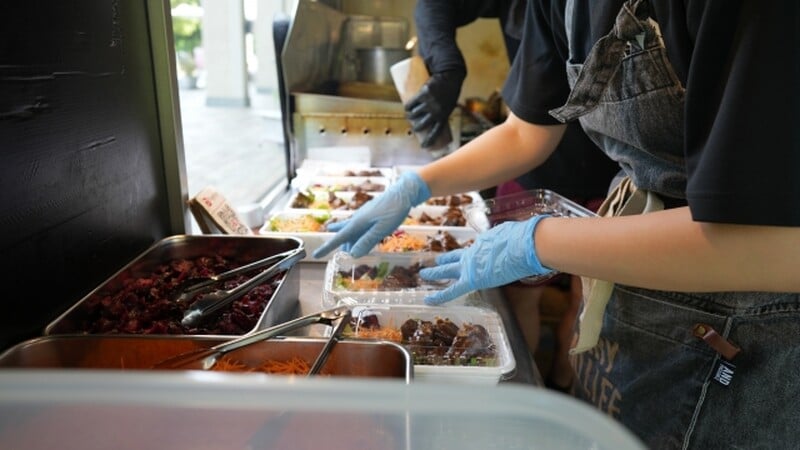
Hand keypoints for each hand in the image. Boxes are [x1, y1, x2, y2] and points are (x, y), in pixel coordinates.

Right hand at [312, 171, 430, 257]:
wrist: (403, 192)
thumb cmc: (394, 210)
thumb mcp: (382, 228)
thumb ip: (367, 241)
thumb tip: (352, 254)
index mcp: (358, 223)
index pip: (339, 238)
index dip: (327, 247)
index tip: (315, 255)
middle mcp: (357, 219)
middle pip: (344, 235)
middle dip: (340, 245)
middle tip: (337, 256)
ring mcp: (364, 216)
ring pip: (351, 230)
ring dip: (348, 240)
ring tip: (347, 249)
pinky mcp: (370, 214)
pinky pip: (359, 227)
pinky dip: (357, 234)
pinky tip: (360, 236)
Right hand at [405, 70, 463, 147]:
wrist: (450, 77)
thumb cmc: (450, 92)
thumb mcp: (448, 105)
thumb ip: (441, 113)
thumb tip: (430, 122)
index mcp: (444, 116)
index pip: (436, 132)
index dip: (429, 141)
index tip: (424, 146)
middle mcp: (436, 111)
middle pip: (422, 124)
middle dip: (416, 127)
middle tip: (414, 126)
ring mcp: (429, 103)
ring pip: (415, 113)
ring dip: (410, 116)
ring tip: (409, 115)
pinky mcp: (423, 94)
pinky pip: (412, 103)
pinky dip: (408, 106)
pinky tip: (406, 108)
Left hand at [419, 215, 552, 304]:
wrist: (527, 243)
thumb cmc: (529, 239)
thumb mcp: (520, 233)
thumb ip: (516, 237)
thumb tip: (528, 236)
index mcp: (488, 240)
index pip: (479, 249)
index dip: (478, 253)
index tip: (479, 254)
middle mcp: (477, 250)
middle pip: (458, 256)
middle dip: (446, 259)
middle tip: (435, 260)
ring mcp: (472, 262)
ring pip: (449, 269)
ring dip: (436, 272)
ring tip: (424, 274)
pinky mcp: (472, 278)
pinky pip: (452, 289)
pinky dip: (440, 294)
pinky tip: (428, 299)